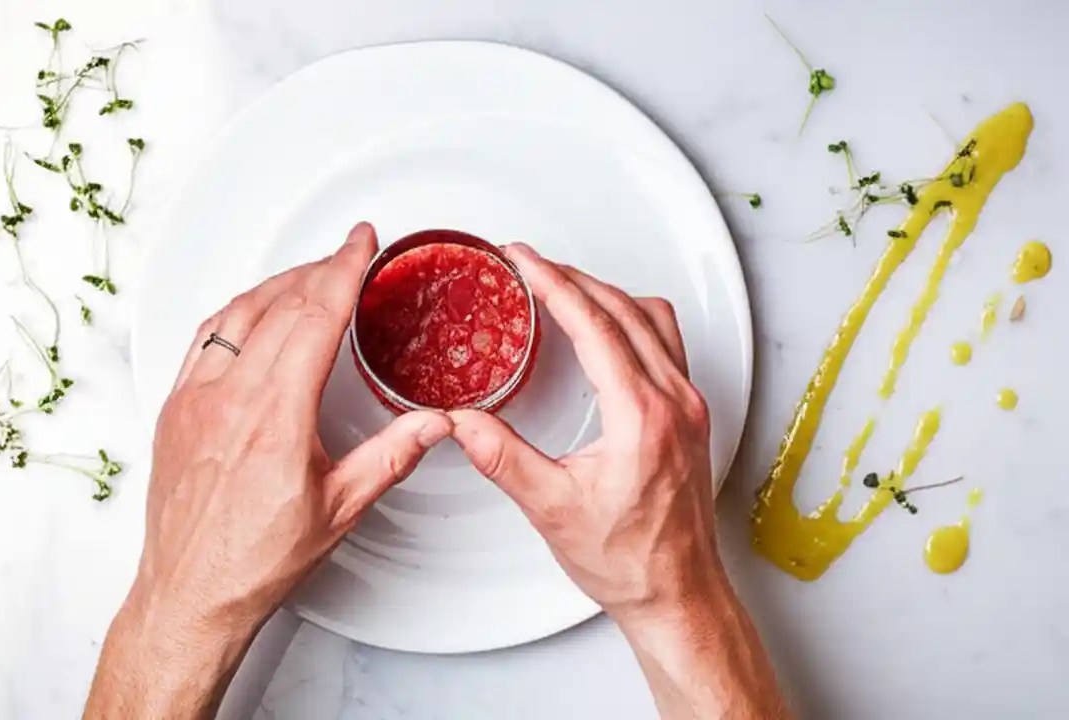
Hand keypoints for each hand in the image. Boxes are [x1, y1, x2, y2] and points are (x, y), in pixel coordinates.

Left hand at [85, 223, 452, 718]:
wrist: (190, 593)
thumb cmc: (256, 562)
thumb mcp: (340, 510)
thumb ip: (391, 457)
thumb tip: (434, 423)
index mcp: (276, 416)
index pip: (317, 316)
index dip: (344, 269)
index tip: (361, 242)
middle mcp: (229, 397)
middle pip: (281, 304)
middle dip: (320, 269)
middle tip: (347, 254)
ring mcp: (194, 399)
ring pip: (238, 314)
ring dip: (278, 284)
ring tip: (308, 275)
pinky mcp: (173, 409)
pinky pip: (204, 339)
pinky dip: (235, 312)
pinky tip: (251, 310)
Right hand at [451, 244, 786, 718]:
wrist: (678, 593)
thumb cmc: (629, 561)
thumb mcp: (551, 510)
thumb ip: (502, 459)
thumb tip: (461, 423)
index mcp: (641, 417)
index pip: (594, 325)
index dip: (553, 283)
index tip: (524, 259)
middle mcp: (673, 402)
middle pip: (623, 309)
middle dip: (572, 277)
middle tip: (529, 264)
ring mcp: (688, 405)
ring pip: (652, 318)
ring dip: (605, 293)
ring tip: (563, 285)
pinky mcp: (691, 415)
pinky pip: (666, 341)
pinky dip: (631, 318)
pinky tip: (607, 326)